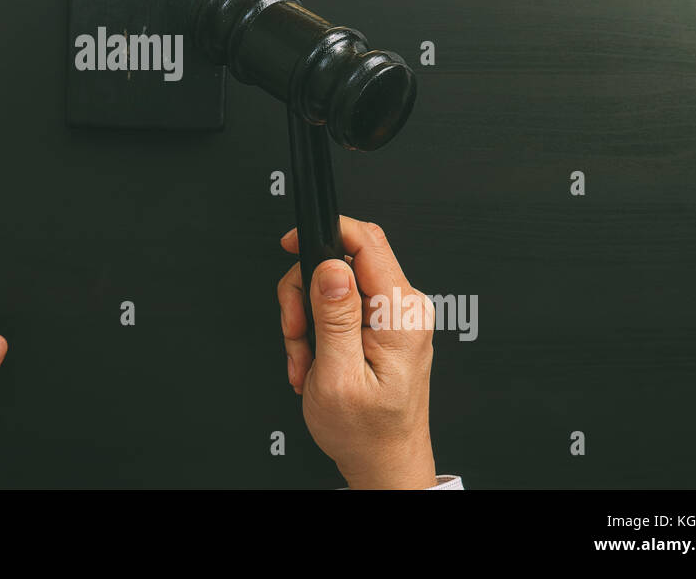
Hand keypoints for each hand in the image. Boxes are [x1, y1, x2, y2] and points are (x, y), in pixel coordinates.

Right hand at [277, 216, 436, 488]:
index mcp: (399, 315)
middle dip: (305, 294)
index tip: (292, 243)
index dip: (324, 232)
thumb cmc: (367, 432)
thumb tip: (331, 268)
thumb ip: (334, 317)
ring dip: (307, 319)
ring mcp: (394, 317)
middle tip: (296, 332)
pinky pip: (340, 306)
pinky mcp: (382, 326)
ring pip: (334, 285)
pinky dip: (317, 330)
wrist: (384, 462)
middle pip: (342, 262)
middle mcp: (403, 308)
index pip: (366, 242)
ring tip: (306, 358)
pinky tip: (316, 360)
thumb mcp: (338, 376)